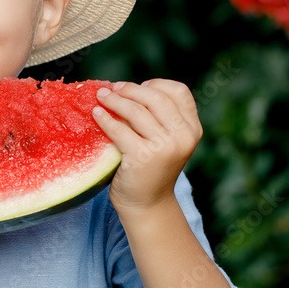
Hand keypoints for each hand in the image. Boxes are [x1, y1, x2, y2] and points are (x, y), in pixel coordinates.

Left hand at [92, 79, 202, 213]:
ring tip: (101, 97)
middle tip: (112, 88)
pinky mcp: (143, 157)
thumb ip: (157, 117)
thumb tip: (124, 87)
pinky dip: (105, 119)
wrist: (147, 204)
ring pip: (136, 111)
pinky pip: (119, 129)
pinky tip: (96, 114)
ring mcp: (164, 147)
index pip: (179, 92)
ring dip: (114, 100)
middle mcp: (183, 137)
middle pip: (155, 98)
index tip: (138, 86)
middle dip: (130, 89)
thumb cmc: (151, 168)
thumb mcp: (165, 140)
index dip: (157, 84)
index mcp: (192, 129)